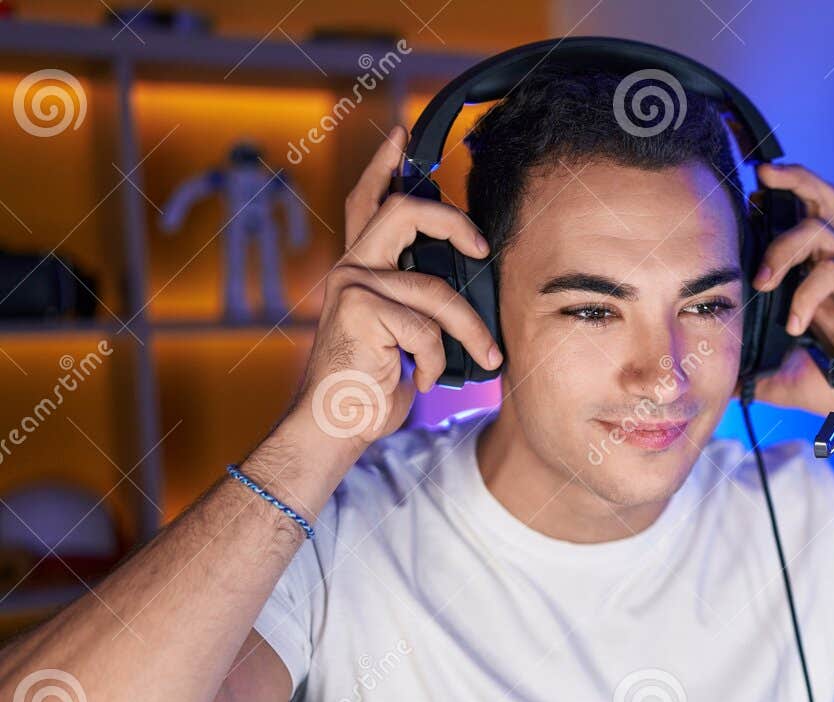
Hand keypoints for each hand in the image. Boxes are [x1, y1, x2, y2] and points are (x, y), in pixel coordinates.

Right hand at [285, 125, 502, 459]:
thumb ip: (420, 301)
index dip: (386, 166)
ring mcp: (352, 286)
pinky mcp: (360, 311)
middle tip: (481, 245)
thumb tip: (468, 284)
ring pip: (435, 289)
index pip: (370, 202)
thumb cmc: (374, 383)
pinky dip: (436, 358)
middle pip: (403, 212)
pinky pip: (424, 327)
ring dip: (470, 330)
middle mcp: (353, 268)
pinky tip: (422, 378)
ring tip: (485, 357)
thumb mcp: (404, 334)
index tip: (404, 136)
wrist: (337, 422)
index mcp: (363, 268)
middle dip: (452, 221)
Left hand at [748, 162, 833, 433]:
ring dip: (781, 248)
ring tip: (763, 283)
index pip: (796, 220)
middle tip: (760, 173)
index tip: (743, 198)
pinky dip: (806, 295)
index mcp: (815, 274)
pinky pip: (832, 271)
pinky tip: (797, 326)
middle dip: (791, 177)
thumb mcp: (784, 376)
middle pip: (819, 198)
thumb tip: (718, 379)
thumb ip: (754, 371)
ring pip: (818, 227)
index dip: (771, 201)